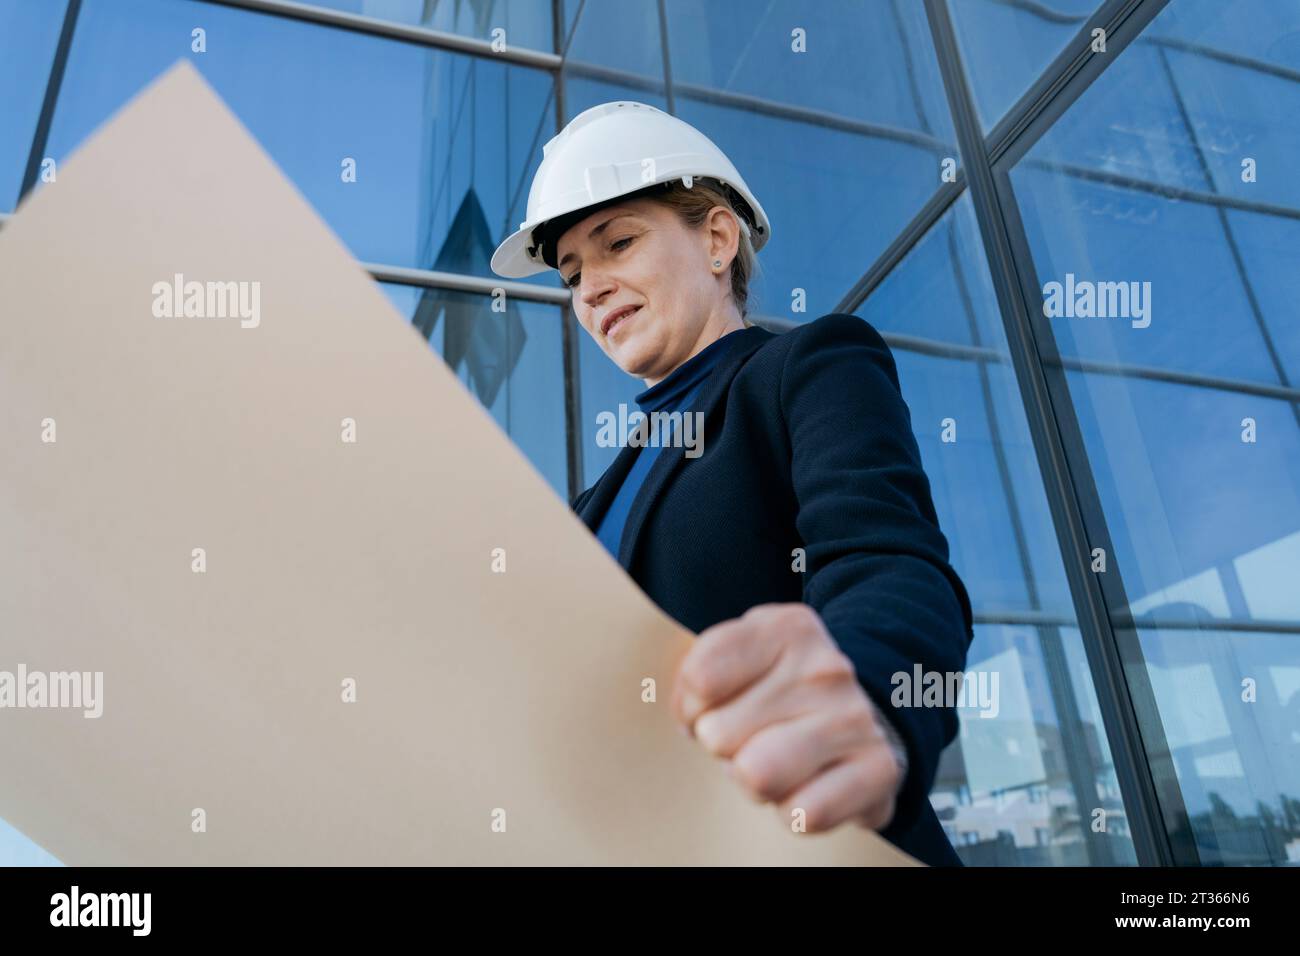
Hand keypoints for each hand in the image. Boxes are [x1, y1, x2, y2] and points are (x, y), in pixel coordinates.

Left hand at [670, 603, 907, 833]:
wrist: (877, 710)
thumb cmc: (785, 688)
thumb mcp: (742, 653)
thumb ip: (699, 671)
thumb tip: (690, 722)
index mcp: (786, 628)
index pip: (699, 679)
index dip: (693, 707)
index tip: (715, 706)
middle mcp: (825, 667)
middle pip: (718, 735)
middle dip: (724, 747)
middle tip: (754, 736)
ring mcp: (855, 717)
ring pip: (756, 775)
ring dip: (753, 780)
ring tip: (775, 760)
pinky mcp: (880, 768)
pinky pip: (802, 814)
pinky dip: (793, 810)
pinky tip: (808, 785)